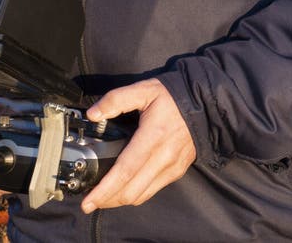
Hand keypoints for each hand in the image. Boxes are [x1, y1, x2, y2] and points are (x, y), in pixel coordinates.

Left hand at [80, 78, 194, 212]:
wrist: (204, 103)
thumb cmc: (172, 96)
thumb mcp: (143, 89)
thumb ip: (116, 99)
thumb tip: (92, 114)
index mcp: (153, 136)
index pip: (125, 171)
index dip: (105, 190)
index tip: (88, 201)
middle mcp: (164, 157)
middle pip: (131, 191)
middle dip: (107, 201)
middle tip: (90, 201)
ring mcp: (172, 167)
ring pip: (141, 196)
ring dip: (120, 201)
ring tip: (103, 197)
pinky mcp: (178, 171)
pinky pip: (153, 190)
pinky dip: (136, 194)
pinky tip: (125, 188)